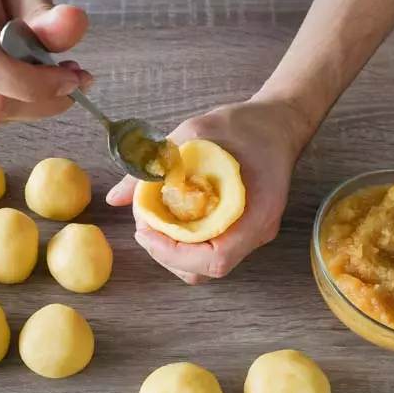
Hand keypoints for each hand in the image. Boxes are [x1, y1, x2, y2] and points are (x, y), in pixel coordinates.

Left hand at [106, 99, 312, 283]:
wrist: (278, 123)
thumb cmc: (244, 125)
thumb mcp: (195, 134)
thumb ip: (156, 164)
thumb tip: (115, 199)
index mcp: (256, 211)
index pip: (215, 259)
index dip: (175, 254)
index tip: (146, 231)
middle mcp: (257, 231)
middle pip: (206, 269)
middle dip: (166, 253)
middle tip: (143, 225)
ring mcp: (250, 234)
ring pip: (205, 266)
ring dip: (172, 252)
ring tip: (153, 222)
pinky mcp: (241, 231)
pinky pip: (209, 251)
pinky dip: (183, 243)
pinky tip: (170, 219)